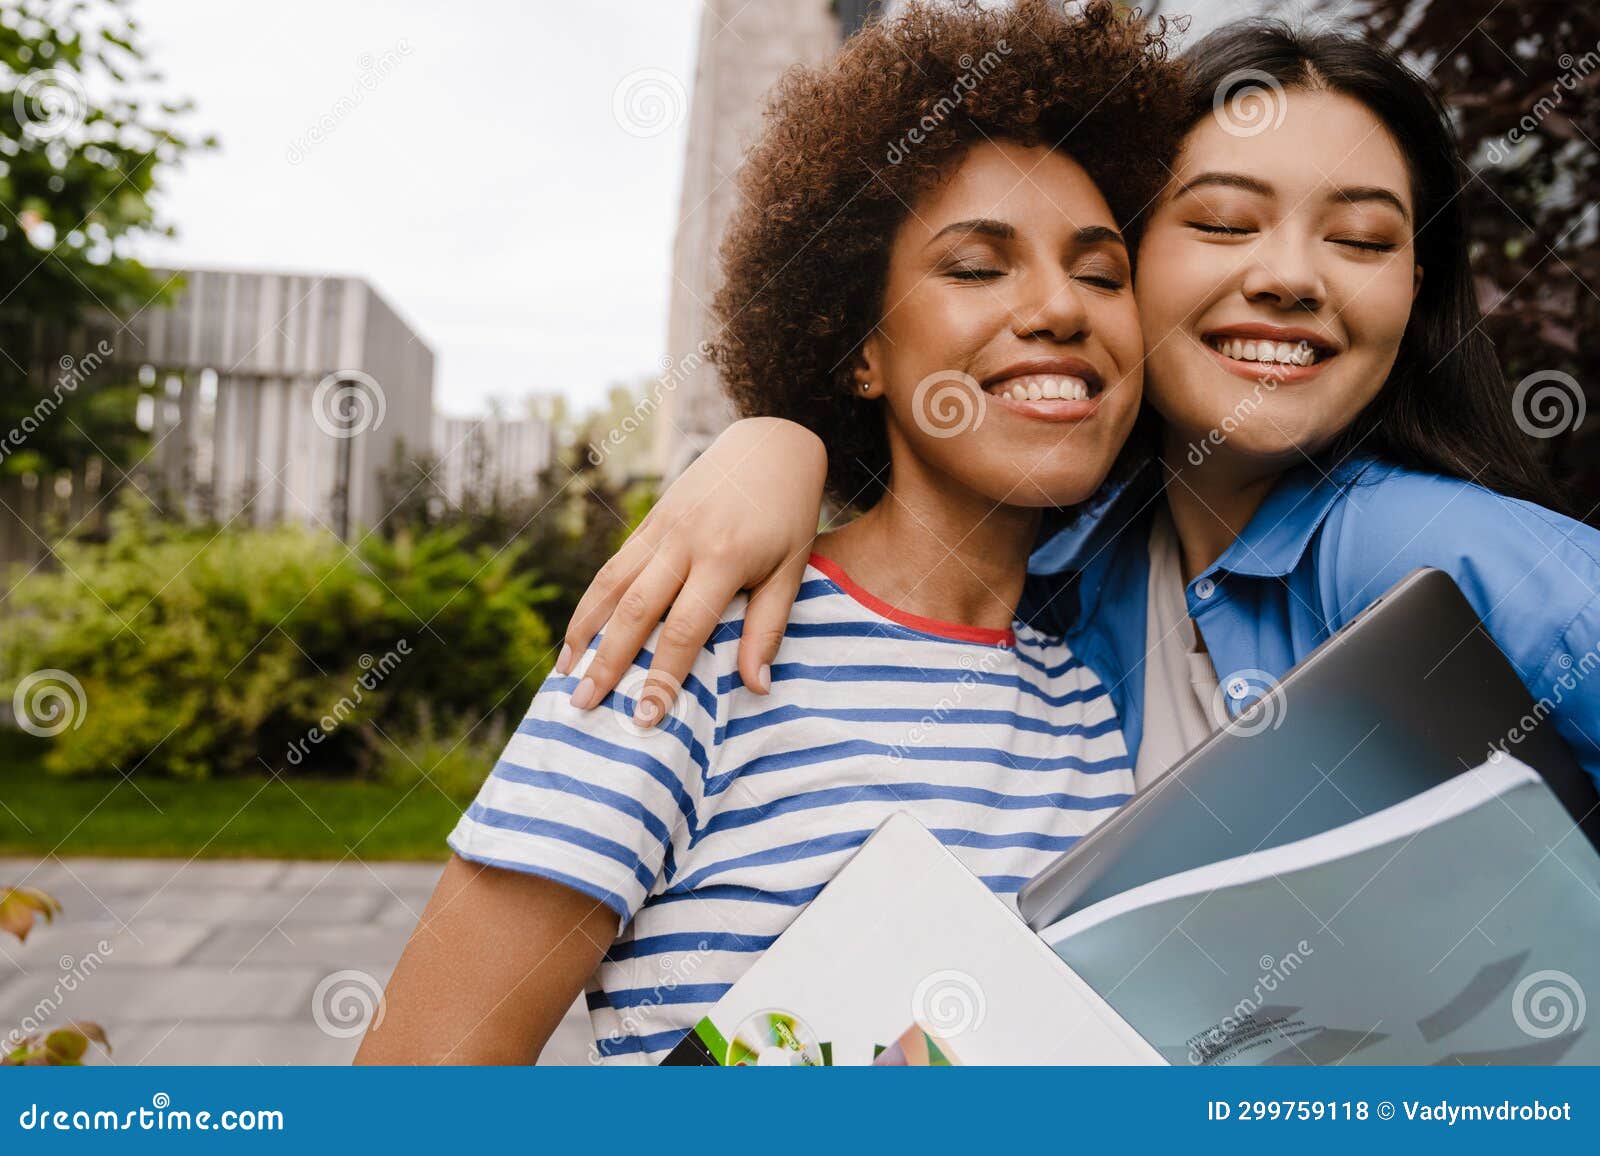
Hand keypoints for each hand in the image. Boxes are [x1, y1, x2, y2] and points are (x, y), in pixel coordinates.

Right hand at [559, 417, 827, 723]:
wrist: (772, 446)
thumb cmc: (789, 516)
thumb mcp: (791, 571)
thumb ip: (768, 628)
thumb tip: (755, 687)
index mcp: (724, 558)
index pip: (685, 630)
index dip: (662, 676)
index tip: (645, 716)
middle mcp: (684, 542)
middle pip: (636, 610)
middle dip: (607, 662)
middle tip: (584, 706)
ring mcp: (662, 528)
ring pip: (611, 584)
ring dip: (584, 631)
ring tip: (565, 674)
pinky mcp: (650, 520)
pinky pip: (614, 566)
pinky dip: (592, 602)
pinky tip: (579, 633)